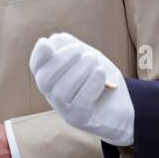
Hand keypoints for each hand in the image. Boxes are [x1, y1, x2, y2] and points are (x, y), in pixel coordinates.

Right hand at [30, 32, 133, 146]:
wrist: (122, 107)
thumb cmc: (101, 79)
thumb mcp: (87, 57)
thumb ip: (71, 46)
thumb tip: (55, 39)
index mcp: (51, 77)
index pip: (36, 67)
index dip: (38, 55)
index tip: (46, 42)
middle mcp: (52, 94)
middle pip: (45, 79)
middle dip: (60, 60)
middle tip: (79, 49)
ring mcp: (64, 109)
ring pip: (61, 91)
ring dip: (78, 71)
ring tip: (93, 59)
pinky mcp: (79, 119)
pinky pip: (81, 102)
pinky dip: (91, 84)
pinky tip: (100, 73)